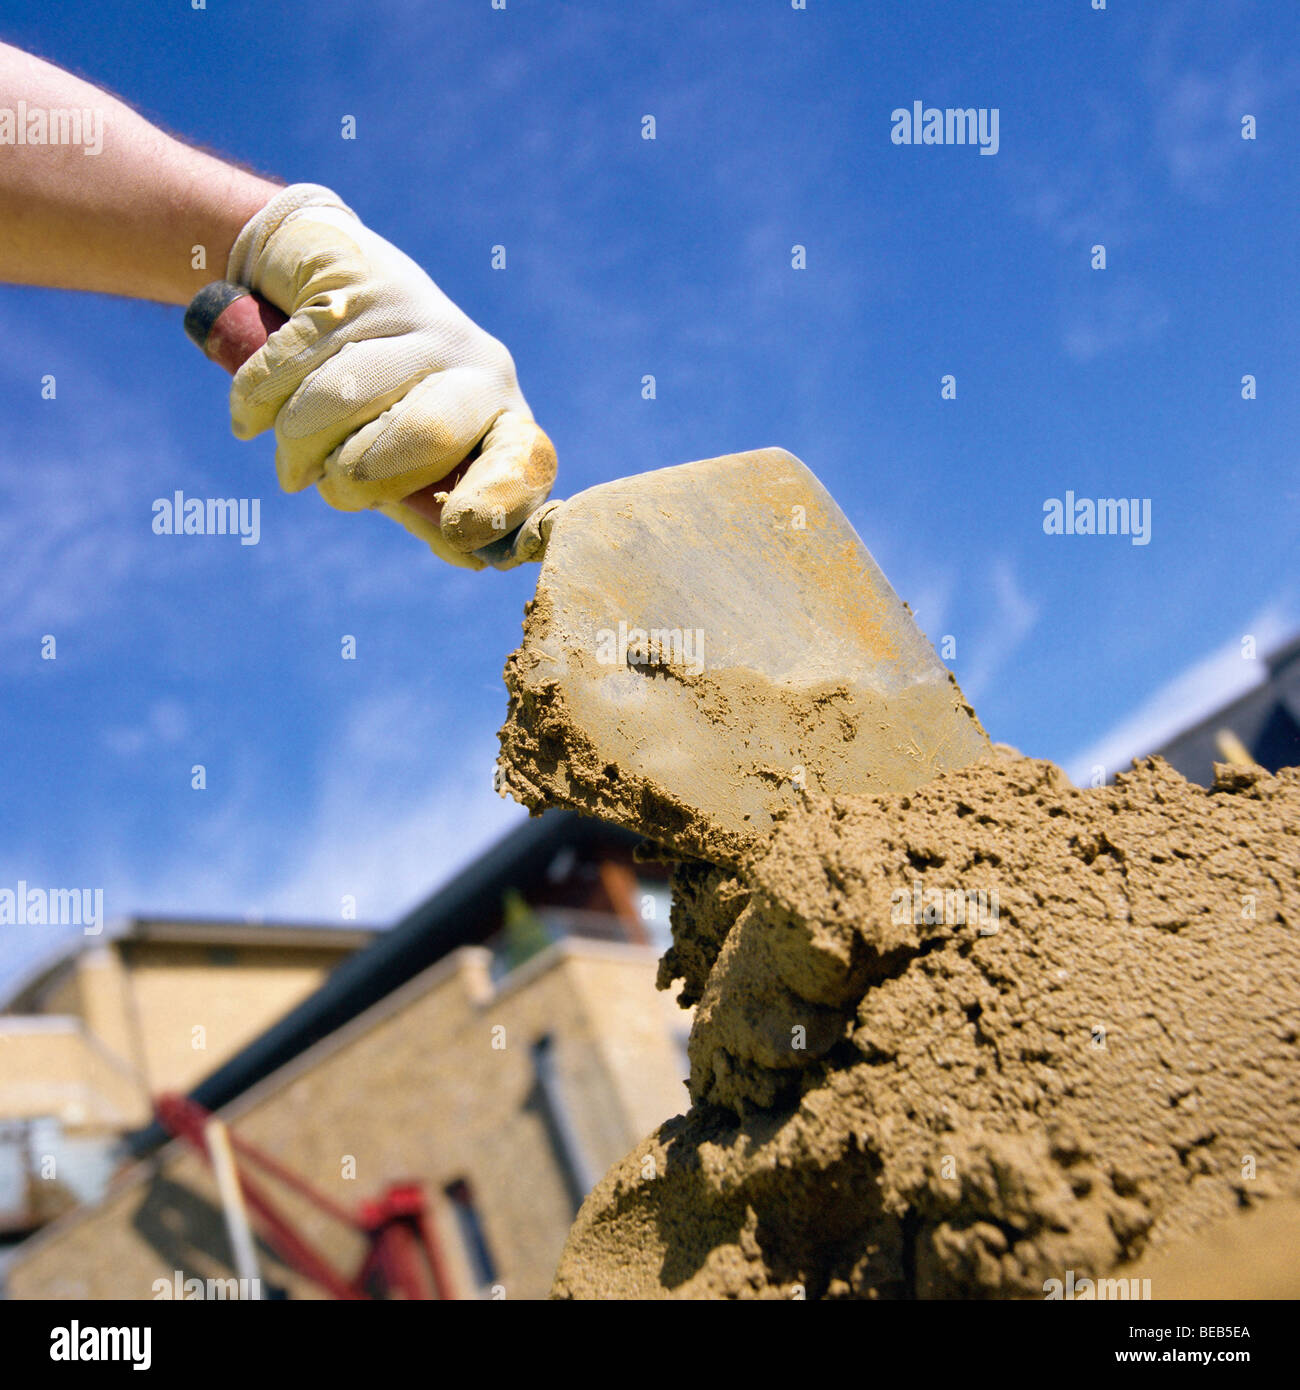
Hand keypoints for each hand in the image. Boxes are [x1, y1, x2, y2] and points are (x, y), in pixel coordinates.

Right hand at [225, 184, 556, 567]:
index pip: (524, 459)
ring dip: (296, 441)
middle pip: (422, 433)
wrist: (328, 269)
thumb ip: (428, 505)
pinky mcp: (362, 281)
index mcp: (502, 416)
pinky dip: (256, 400)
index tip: (460, 527)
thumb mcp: (408, 452)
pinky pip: (290, 360)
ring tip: (290, 455)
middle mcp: (478, 363)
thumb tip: (471, 556)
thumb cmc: (378, 396)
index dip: (496, 496)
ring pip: (341, 397)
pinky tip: (249, 418)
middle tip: (329, 486)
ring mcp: (424, 317)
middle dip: (357, 477)